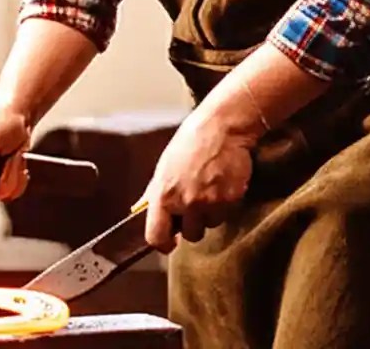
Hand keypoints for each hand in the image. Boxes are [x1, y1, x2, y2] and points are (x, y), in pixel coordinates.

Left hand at [139, 102, 257, 252]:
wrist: (222, 127)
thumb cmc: (190, 143)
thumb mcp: (164, 166)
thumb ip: (153, 192)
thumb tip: (138, 209)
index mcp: (163, 195)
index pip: (156, 236)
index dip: (163, 243)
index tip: (169, 242)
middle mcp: (185, 202)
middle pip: (189, 235)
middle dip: (192, 225)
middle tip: (194, 204)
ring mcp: (209, 202)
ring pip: (210, 225)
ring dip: (210, 214)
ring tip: (209, 190)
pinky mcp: (230, 200)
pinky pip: (226, 214)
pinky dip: (225, 204)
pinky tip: (221, 184)